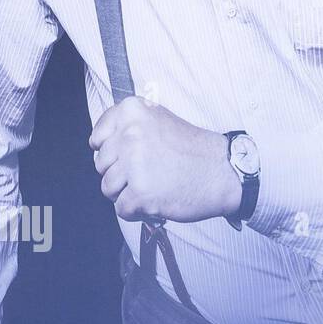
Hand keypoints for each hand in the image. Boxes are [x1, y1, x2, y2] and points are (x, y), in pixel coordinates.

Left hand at [88, 97, 240, 222]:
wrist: (225, 171)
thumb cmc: (192, 149)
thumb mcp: (157, 119)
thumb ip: (127, 126)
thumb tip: (97, 143)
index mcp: (131, 112)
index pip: (97, 139)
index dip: (110, 153)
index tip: (125, 157)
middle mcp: (129, 135)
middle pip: (102, 165)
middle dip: (120, 175)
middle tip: (148, 174)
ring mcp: (134, 164)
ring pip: (108, 188)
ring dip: (127, 193)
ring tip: (153, 187)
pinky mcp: (141, 193)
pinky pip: (121, 208)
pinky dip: (136, 211)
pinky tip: (155, 201)